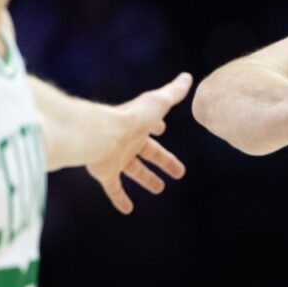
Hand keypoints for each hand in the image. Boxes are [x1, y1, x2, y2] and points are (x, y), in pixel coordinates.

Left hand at [86, 72, 191, 213]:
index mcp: (140, 125)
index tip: (162, 130)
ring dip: (146, 179)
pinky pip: (113, 188)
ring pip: (133, 170)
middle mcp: (128, 141)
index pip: (152, 126)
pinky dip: (119, 199)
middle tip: (179, 173)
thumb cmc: (131, 117)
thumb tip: (187, 76)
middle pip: (149, 153)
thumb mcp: (158, 103)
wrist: (100, 133)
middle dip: (163, 161)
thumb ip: (173, 92)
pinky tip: (127, 210)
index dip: (157, 127)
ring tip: (159, 190)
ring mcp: (116, 157)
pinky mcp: (105, 172)